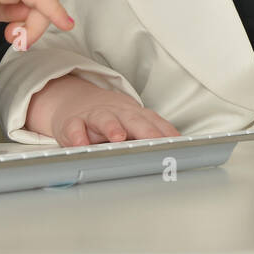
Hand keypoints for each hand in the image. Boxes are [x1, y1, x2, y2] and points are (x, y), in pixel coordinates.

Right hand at [24, 75, 179, 145]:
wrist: (77, 102)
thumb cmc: (112, 117)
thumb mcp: (133, 122)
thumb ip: (153, 134)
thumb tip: (180, 151)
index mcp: (135, 115)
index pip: (154, 123)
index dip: (166, 133)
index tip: (178, 145)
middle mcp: (117, 114)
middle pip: (134, 120)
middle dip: (146, 131)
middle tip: (155, 141)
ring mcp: (95, 116)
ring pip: (104, 119)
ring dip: (112, 127)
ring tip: (118, 138)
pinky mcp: (73, 122)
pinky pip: (74, 128)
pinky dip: (77, 136)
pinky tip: (81, 144)